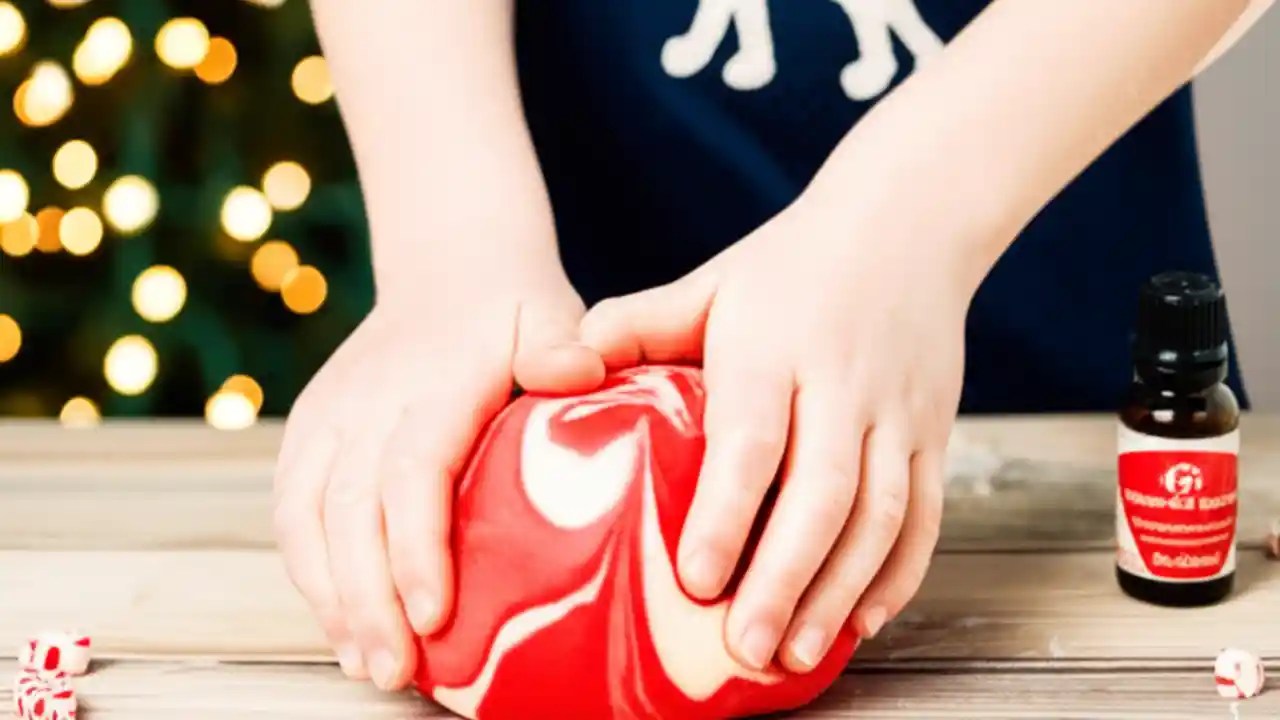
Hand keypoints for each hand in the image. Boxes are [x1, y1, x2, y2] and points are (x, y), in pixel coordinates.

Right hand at [272, 262, 602, 690]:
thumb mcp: (551, 314)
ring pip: (307, 515)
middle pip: (352, 509)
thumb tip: (582, 373)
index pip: (414, 471)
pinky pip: (291, 506)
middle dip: (367, 599)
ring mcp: (330, 413)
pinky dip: (306, 568)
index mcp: (435, 380)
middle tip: (394, 670)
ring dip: (330, 595)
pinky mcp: (309, 428)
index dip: (417, 546)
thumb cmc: (515, 309)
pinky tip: (337, 620)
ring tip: (363, 662)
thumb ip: (561, 349)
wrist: (450, 266)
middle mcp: (369, 398)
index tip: (434, 616)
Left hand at [578, 193, 977, 673]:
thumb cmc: (786, 266)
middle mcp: (844, 383)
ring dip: (841, 591)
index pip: (752, 439)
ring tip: (795, 653)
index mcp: (775, 345)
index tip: (696, 580)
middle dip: (785, 578)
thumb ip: (637, 325)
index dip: (727, 513)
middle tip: (743, 649)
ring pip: (880, 515)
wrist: (906, 223)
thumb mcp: (709, 284)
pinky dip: (900, 575)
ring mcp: (900, 411)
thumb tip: (561, 369)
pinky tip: (863, 622)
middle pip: (823, 493)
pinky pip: (926, 514)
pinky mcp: (936, 431)